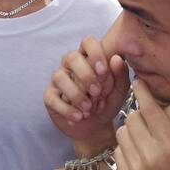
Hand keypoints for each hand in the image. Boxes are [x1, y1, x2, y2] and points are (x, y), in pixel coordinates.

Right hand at [43, 34, 130, 152]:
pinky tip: (79, 117)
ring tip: (88, 109)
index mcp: (88, 57)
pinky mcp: (50, 96)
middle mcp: (71, 65)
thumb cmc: (107, 102)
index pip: (87, 42)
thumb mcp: (119, 91)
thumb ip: (120, 75)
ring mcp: (58, 79)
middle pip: (71, 57)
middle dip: (85, 75)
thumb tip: (116, 59)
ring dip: (76, 94)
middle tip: (97, 93)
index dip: (95, 53)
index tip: (104, 72)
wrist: (96, 126)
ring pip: (59, 76)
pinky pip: (52, 97)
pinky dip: (67, 109)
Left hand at [113, 80, 169, 169]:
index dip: (142, 92)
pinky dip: (125, 148)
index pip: (150, 110)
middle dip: (138, 115)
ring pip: (122, 133)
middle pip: (132, 118)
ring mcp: (138, 169)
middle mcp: (153, 156)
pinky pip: (117, 151)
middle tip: (145, 118)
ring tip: (141, 136)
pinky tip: (137, 152)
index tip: (138, 82)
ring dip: (130, 131)